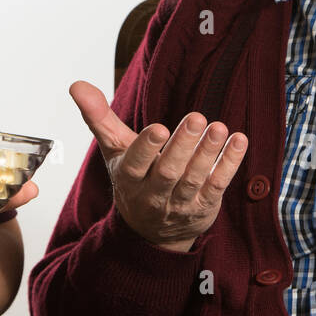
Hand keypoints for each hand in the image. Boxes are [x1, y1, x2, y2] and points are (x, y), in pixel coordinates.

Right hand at [69, 79, 247, 252]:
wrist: (152, 231)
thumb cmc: (133, 177)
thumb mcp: (114, 149)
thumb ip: (98, 117)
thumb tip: (76, 84)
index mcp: (129, 177)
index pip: (136, 164)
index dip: (147, 148)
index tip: (160, 128)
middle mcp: (154, 194)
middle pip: (168, 172)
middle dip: (183, 145)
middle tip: (197, 117)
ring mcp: (180, 203)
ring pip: (194, 179)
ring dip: (207, 153)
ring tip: (218, 127)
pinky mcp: (204, 207)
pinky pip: (218, 185)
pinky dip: (229, 163)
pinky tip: (239, 140)